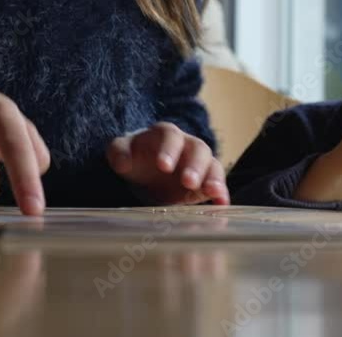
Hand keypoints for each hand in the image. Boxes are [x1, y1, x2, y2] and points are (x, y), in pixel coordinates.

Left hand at [106, 122, 229, 205]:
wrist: (147, 170)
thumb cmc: (135, 156)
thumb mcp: (121, 151)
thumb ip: (119, 153)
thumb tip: (123, 162)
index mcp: (166, 134)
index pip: (171, 137)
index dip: (169, 150)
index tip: (163, 166)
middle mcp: (187, 145)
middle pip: (198, 149)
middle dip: (195, 165)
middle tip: (188, 181)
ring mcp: (200, 164)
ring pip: (212, 165)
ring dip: (213, 178)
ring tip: (212, 192)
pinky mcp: (205, 182)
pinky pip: (217, 185)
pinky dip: (221, 194)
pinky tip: (222, 206)